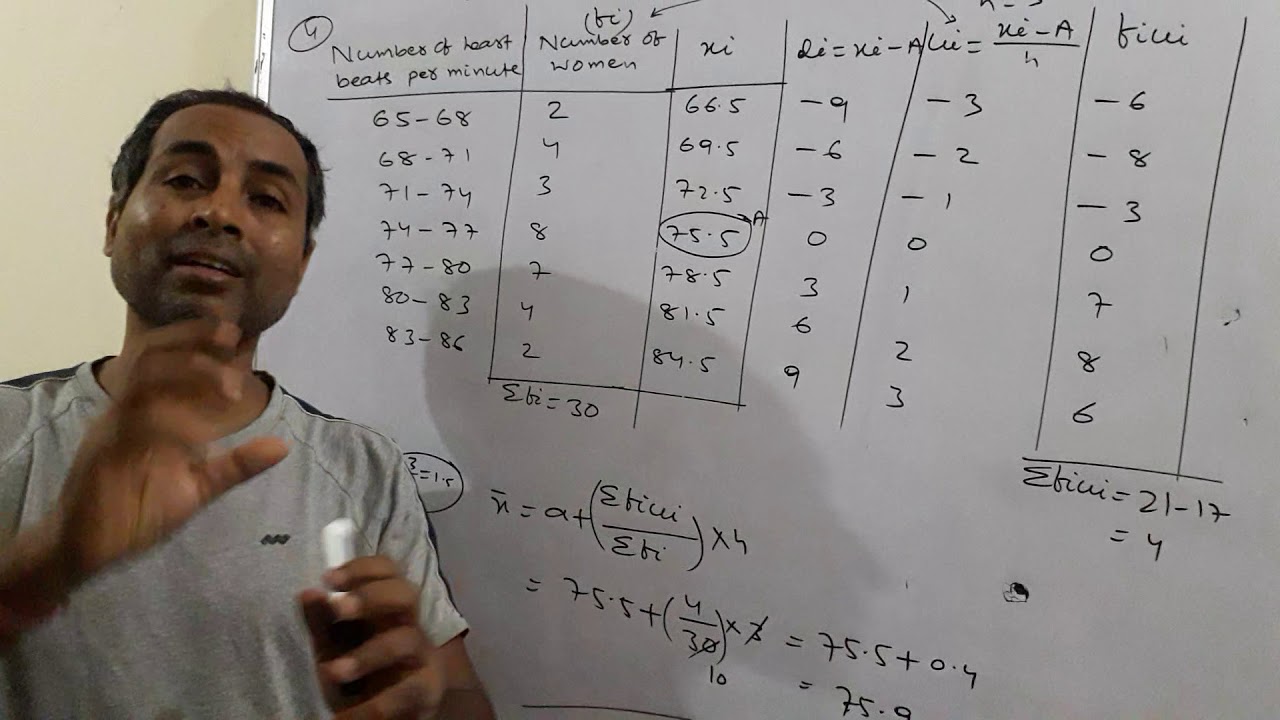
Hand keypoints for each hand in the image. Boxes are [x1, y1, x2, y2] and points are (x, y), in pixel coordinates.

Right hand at [55, 318, 287, 589]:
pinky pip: (131, 421)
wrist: (88, 547)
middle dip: (191, 338)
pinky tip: (198, 429)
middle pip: (151, 354)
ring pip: (142, 379)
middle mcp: (129, 410)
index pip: (168, 359)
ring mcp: (114, 427)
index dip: (198, 340)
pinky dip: (168, 418)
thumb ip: (237, 464)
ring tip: (229, 384)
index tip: (236, 337)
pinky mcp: (103, 450)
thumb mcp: (199, 486)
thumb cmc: (140, 511)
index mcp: (148, 411)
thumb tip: (282, 445)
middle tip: (232, 336)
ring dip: (187, 371)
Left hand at [299, 556, 445, 718]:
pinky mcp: (428, 690)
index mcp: (386, 610)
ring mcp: (422, 656)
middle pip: (406, 594)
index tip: (328, 578)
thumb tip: (307, 593)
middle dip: (371, 596)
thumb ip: (323, 625)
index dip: (363, 568)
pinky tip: (350, 715)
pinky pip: (408, 690)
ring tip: (332, 671)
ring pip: (406, 640)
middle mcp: (408, 626)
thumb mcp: (334, 650)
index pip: (388, 572)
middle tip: (338, 609)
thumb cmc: (359, 679)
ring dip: (368, 653)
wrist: (390, 718)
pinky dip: (377, 704)